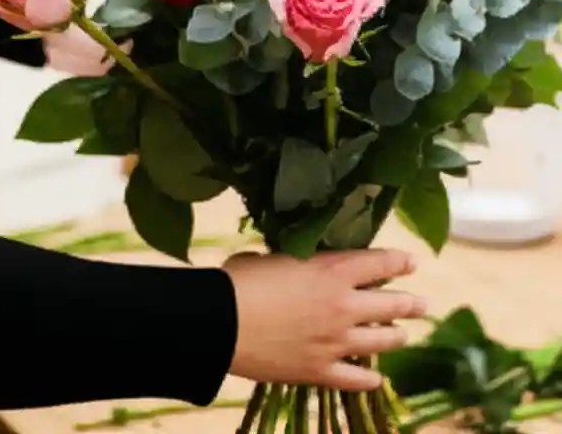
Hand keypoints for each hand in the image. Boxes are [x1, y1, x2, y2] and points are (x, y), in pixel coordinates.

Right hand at [223, 248, 425, 389]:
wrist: (218, 323)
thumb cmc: (235, 282)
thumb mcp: (267, 258)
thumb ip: (292, 263)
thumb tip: (292, 265)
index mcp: (330, 271)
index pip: (380, 263)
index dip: (400, 262)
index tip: (413, 263)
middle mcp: (343, 306)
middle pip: (392, 304)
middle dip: (410, 303)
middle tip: (419, 304)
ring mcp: (335, 342)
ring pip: (383, 341)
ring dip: (397, 336)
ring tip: (403, 335)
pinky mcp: (320, 371)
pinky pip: (357, 378)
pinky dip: (370, 379)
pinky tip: (376, 378)